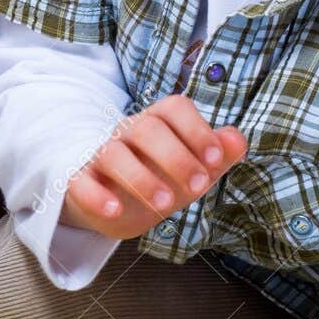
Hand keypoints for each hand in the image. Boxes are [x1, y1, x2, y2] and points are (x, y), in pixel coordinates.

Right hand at [61, 96, 247, 240]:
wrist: (113, 207)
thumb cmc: (158, 180)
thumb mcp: (191, 169)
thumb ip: (217, 154)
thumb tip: (238, 139)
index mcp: (158, 124)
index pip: (174, 108)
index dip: (197, 130)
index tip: (215, 160)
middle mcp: (128, 134)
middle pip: (147, 127)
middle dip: (176, 157)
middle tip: (197, 187)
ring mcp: (100, 157)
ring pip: (114, 154)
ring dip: (142, 178)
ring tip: (165, 205)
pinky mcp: (79, 182)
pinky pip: (81, 182)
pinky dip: (97, 196)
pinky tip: (115, 210)